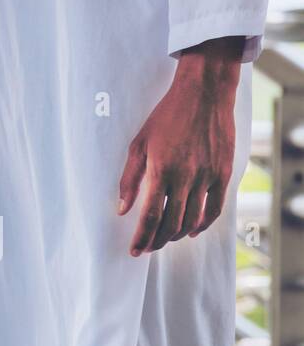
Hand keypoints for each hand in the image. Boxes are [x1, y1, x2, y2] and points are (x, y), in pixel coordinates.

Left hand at [117, 37, 241, 255]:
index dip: (141, 237)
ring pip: (192, 220)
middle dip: (156, 240)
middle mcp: (185, 177)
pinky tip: (192, 230)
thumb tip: (122, 208)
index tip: (134, 250)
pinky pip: (215, 208)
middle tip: (147, 248)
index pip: (149, 215)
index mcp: (161, 169)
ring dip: (177, 234)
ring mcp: (207, 176)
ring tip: (165, 239)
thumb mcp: (139, 143)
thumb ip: (130, 178)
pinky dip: (203, 224)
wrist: (204, 95)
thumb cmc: (166, 116)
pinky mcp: (224, 174)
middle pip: (171, 222)